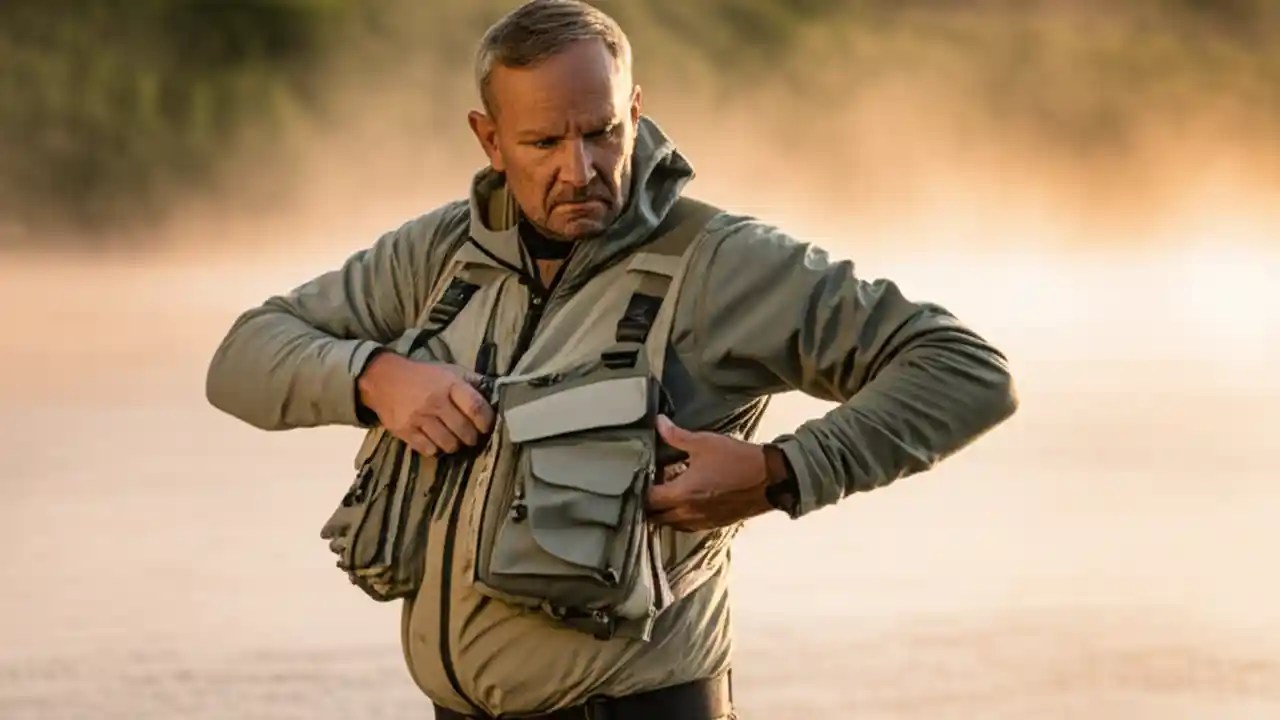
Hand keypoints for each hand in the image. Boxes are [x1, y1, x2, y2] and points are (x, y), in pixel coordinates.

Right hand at [357, 352, 493, 456]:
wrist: (383, 379)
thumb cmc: (423, 376)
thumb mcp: (449, 370)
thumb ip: (472, 381)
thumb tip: (497, 391)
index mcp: (449, 384)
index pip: (477, 408)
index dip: (487, 421)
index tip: (486, 426)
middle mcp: (435, 401)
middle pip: (465, 431)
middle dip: (472, 437)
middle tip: (471, 436)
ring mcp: (419, 418)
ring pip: (449, 444)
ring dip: (455, 445)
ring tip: (454, 439)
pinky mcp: (405, 430)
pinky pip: (429, 450)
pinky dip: (436, 449)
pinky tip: (436, 440)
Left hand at [645, 415, 772, 530]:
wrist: (769, 478)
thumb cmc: (736, 460)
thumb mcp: (704, 442)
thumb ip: (676, 436)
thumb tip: (659, 422)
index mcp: (682, 493)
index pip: (648, 499)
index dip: (641, 488)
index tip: (642, 477)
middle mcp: (688, 512)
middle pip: (656, 517)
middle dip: (650, 504)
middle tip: (651, 487)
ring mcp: (702, 521)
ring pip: (672, 524)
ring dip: (665, 513)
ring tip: (667, 495)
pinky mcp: (714, 524)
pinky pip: (688, 526)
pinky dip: (682, 518)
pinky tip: (687, 502)